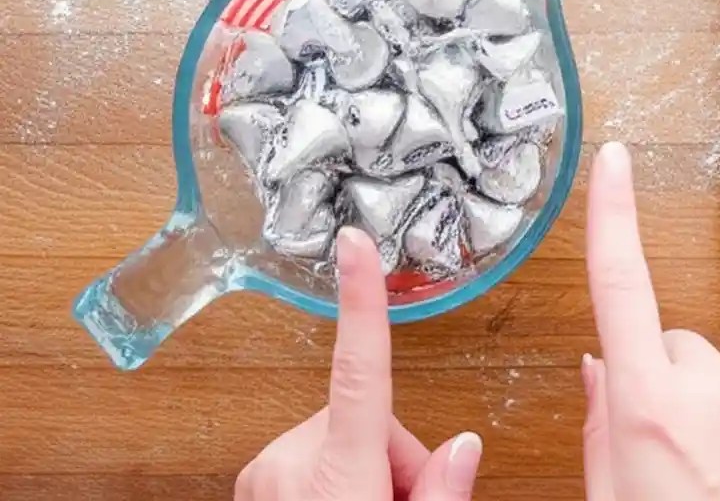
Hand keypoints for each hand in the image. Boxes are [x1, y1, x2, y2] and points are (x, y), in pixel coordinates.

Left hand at [235, 227, 482, 500]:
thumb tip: (464, 446)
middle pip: (366, 415)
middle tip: (401, 499)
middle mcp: (293, 463)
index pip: (359, 370)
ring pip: (338, 437)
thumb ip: (441, 492)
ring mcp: (265, 473)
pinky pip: (306, 458)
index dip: (361, 301)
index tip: (354, 247)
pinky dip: (328, 481)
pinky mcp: (252, 485)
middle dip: (393, 453)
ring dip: (361, 470)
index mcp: (339, 475)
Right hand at [580, 142, 719, 500]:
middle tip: (661, 456)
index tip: (613, 162)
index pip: (621, 287)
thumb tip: (600, 370)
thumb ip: (601, 425)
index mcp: (646, 407)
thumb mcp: (608, 499)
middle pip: (671, 348)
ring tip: (712, 482)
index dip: (613, 216)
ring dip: (712, 415)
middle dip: (661, 384)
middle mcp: (713, 388)